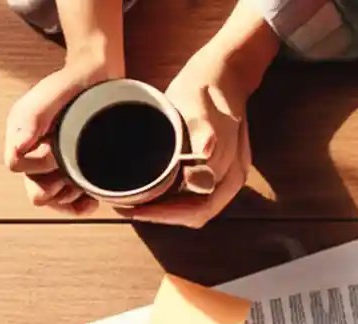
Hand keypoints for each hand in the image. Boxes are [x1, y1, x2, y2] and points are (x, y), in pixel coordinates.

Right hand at [3, 52, 115, 215]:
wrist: (99, 78)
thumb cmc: (74, 82)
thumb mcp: (53, 94)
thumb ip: (33, 118)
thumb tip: (18, 152)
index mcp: (21, 133)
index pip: (18, 166)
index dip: (39, 164)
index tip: (59, 149)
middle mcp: (33, 151)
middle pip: (34, 189)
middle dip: (55, 188)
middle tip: (75, 174)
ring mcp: (53, 163)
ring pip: (52, 199)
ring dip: (69, 197)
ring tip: (87, 185)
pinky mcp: (73, 169)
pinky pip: (67, 201)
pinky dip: (78, 206)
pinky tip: (91, 202)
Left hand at [119, 48, 252, 227]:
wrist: (224, 74)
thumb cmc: (207, 88)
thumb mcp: (200, 104)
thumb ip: (203, 130)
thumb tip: (206, 153)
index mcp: (231, 170)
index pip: (198, 209)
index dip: (165, 214)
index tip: (134, 208)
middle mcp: (231, 179)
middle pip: (197, 214)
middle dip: (161, 216)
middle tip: (126, 207)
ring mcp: (227, 175)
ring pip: (196, 208)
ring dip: (166, 210)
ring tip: (134, 201)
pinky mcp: (217, 169)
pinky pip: (196, 195)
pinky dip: (173, 199)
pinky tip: (152, 189)